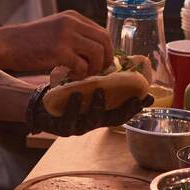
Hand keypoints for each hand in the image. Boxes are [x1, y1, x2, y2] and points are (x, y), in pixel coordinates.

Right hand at [3, 10, 113, 79]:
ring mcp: (66, 36)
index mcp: (73, 17)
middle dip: (106, 59)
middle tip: (98, 71)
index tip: (102, 62)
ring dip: (94, 68)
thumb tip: (97, 52)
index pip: (102, 32)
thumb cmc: (31, 41)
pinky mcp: (59, 51)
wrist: (8, 44)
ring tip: (81, 74)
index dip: (106, 50)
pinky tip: (70, 75)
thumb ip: (75, 35)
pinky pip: (82, 66)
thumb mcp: (56, 29)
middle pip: (104, 41)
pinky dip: (80, 75)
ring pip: (97, 53)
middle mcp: (72, 23)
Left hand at [27, 86, 153, 135]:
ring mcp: (78, 126)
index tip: (149, 97)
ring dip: (98, 106)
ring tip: (99, 91)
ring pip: (92, 121)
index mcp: (101, 112)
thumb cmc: (65, 92)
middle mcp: (93, 122)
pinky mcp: (62, 127)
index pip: (124, 111)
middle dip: (126, 110)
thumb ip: (102, 80)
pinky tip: (75, 95)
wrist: (39, 104)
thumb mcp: (86, 86)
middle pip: (114, 120)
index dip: (137, 105)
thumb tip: (123, 62)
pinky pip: (69, 119)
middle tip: (134, 99)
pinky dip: (74, 107)